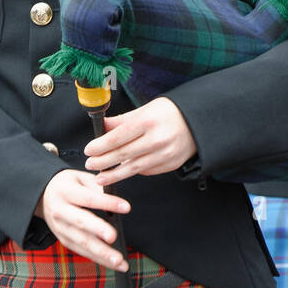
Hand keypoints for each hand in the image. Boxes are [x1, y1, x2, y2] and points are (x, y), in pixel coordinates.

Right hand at [38, 169, 131, 270]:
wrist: (43, 196)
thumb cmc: (68, 185)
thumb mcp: (80, 178)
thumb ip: (98, 187)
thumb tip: (116, 202)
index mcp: (65, 192)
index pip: (88, 198)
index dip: (107, 203)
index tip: (126, 207)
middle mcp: (60, 211)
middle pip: (81, 222)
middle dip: (98, 231)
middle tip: (114, 237)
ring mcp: (60, 228)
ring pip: (82, 242)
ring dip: (101, 253)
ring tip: (119, 261)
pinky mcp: (64, 240)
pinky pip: (82, 251)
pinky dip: (98, 258)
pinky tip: (113, 263)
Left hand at [83, 97, 197, 187]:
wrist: (199, 122)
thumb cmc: (170, 113)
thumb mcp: (146, 109)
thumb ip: (122, 120)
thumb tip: (102, 127)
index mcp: (148, 121)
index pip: (118, 137)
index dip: (101, 145)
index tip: (89, 150)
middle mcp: (157, 139)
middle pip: (123, 154)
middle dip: (103, 161)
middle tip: (90, 164)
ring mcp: (165, 154)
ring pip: (134, 168)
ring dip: (114, 174)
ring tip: (101, 177)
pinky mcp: (170, 165)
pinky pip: (147, 171)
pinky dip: (134, 171)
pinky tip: (123, 170)